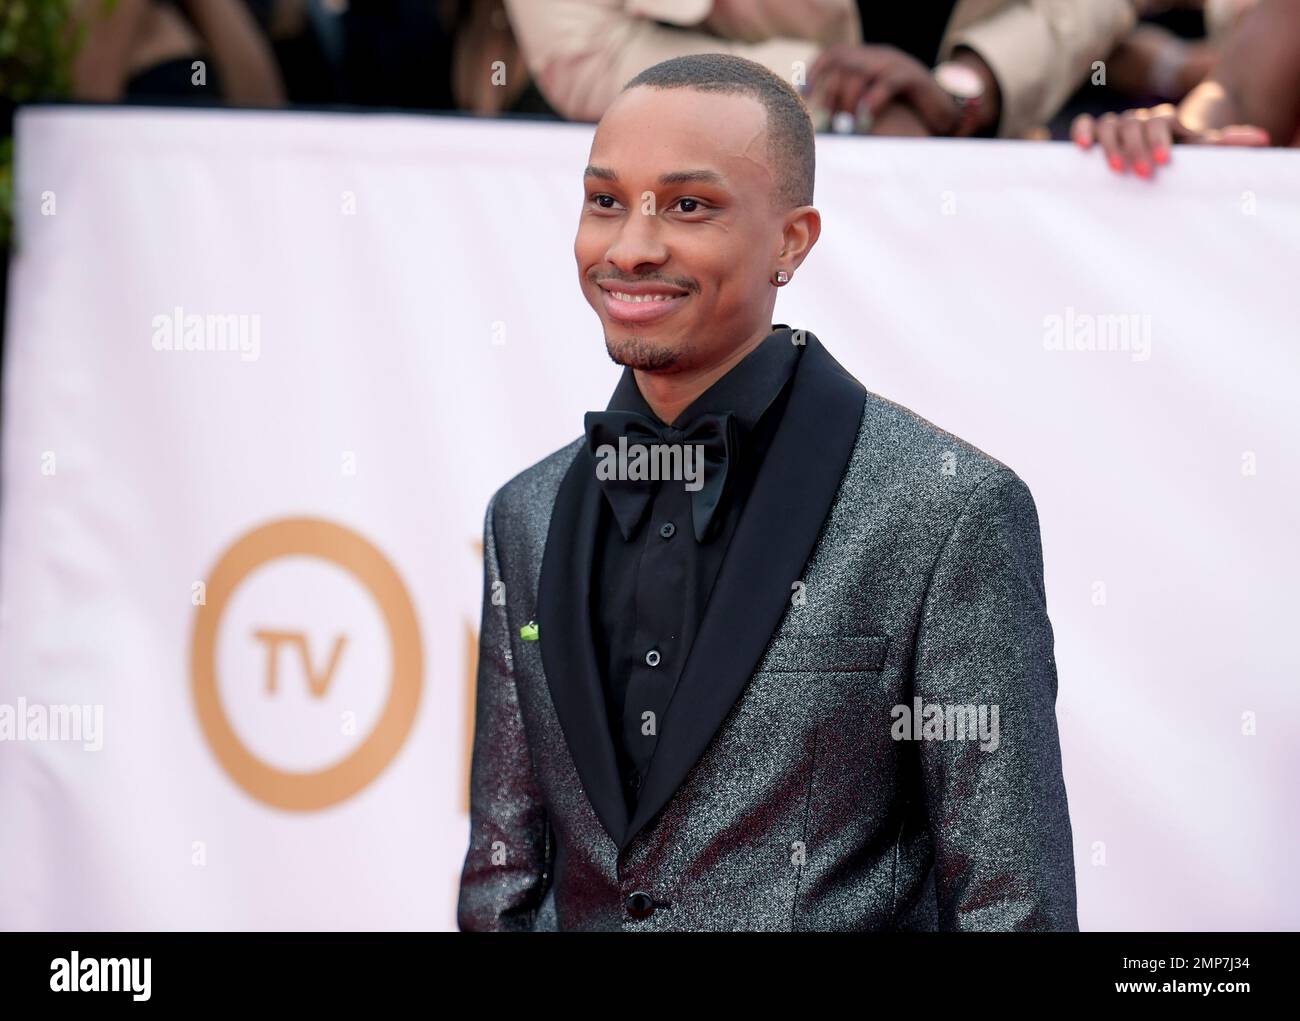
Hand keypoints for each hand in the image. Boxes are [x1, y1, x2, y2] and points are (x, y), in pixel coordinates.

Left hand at [806, 43, 957, 135]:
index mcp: (868, 59)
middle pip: (844, 61)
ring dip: (849, 98)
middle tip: (830, 115)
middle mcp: (881, 56)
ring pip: (863, 71)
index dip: (816, 71)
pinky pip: (889, 82)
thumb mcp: (872, 107)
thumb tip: (824, 121)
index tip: (805, 94)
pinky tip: (865, 116)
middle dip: (831, 89)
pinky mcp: (914, 78)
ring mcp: (898, 64)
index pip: (834, 54)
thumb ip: (850, 107)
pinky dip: (873, 98)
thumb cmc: (904, 115)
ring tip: (848, 122)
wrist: (946, 111)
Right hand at [1071, 104, 1268, 177]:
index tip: (1164, 163)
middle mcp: (1140, 119)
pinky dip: (1082, 132)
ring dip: (1111, 145)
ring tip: (1116, 170)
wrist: (1163, 151)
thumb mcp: (1204, 149)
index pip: (1160, 122)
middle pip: (1134, 123)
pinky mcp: (1096, 134)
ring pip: (1109, 124)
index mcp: (1166, 121)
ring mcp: (1118, 125)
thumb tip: (1261, 139)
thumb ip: (1227, 143)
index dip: (1160, 140)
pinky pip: (1086, 125)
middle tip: (1146, 174)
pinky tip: (1082, 149)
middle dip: (1138, 148)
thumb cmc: (1183, 156)